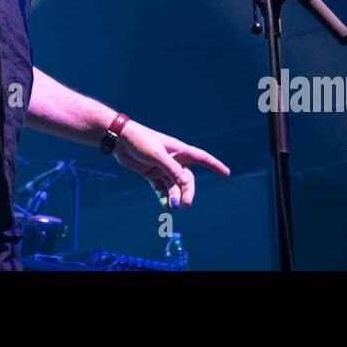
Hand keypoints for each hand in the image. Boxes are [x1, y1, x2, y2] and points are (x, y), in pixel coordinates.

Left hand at [111, 120, 230, 208]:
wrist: (120, 139)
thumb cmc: (141, 141)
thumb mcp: (157, 155)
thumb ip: (171, 168)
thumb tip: (185, 181)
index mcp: (179, 150)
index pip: (201, 158)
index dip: (214, 165)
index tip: (226, 173)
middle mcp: (174, 160)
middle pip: (187, 179)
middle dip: (188, 191)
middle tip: (186, 204)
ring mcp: (163, 167)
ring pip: (174, 186)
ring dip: (174, 196)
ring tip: (172, 207)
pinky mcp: (151, 173)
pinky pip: (161, 188)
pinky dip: (163, 197)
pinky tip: (165, 205)